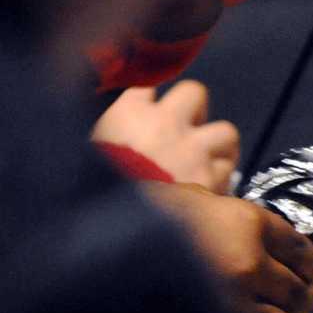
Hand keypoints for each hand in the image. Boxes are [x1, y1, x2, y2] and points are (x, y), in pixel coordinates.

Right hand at [93, 80, 238, 191]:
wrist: (109, 225)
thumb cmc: (91, 191)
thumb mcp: (85, 152)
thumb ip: (105, 136)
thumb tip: (114, 135)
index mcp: (127, 113)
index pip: (148, 87)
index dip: (151, 100)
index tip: (151, 110)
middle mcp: (165, 124)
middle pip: (194, 93)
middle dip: (193, 110)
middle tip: (186, 128)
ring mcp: (192, 149)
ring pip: (224, 131)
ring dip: (218, 144)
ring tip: (207, 157)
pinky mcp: (209, 177)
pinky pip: (226, 169)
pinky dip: (220, 177)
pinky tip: (208, 186)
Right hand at [143, 181, 312, 312]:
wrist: (93, 244)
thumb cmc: (146, 217)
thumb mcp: (200, 201)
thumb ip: (242, 224)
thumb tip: (278, 249)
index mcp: (250, 222)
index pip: (306, 253)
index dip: (309, 269)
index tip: (303, 275)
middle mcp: (247, 263)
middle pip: (300, 295)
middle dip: (293, 304)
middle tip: (281, 306)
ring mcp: (228, 302)